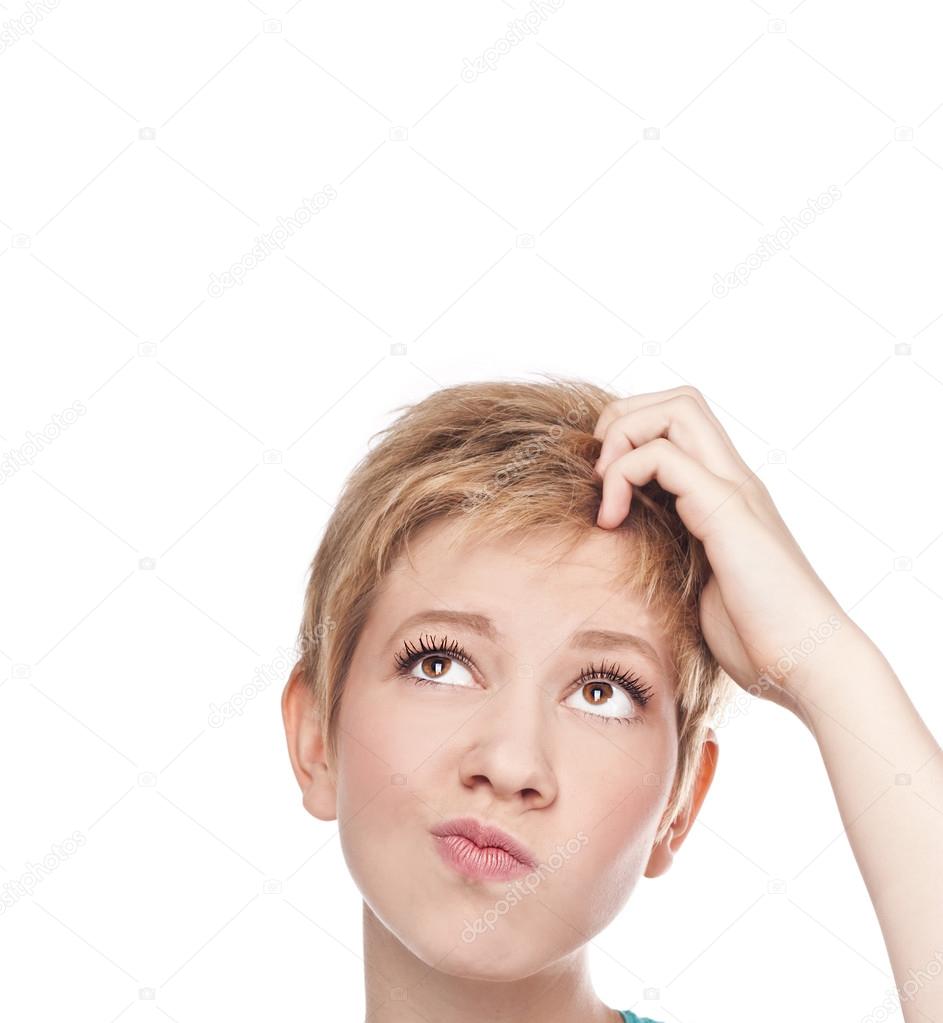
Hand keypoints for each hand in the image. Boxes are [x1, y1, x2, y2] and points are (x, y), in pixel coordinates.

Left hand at [592, 385, 856, 719]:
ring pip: (676, 410)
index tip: (604, 485)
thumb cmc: (756, 637)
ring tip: (603, 490)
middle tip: (599, 473)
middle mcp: (733, 480)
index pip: (682, 422)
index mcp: (726, 494)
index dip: (634, 433)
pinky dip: (623, 476)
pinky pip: (664, 458)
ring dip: (623, 437)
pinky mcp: (726, 513)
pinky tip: (611, 520)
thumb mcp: (698, 583)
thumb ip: (673, 554)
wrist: (809, 665)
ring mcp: (734, 491)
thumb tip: (626, 554)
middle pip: (680, 399)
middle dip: (624, 419)